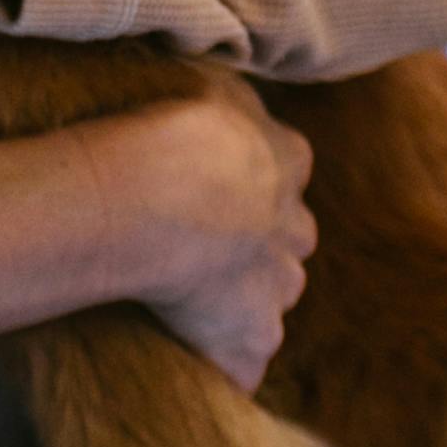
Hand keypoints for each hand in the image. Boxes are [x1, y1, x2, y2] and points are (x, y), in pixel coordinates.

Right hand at [103, 86, 318, 389]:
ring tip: (182, 299)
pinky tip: (188, 360)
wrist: (153, 192)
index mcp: (284, 158)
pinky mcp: (250, 337)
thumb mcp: (205, 83)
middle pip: (289, 239)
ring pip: (272, 298)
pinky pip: (241, 363)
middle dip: (257, 242)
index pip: (287, 165)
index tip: (214, 180)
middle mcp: (293, 225)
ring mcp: (276, 286)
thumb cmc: (166, 129)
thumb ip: (228, 97)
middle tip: (197, 241)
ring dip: (242, 300)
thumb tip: (227, 97)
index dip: (252, 176)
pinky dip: (221, 364)